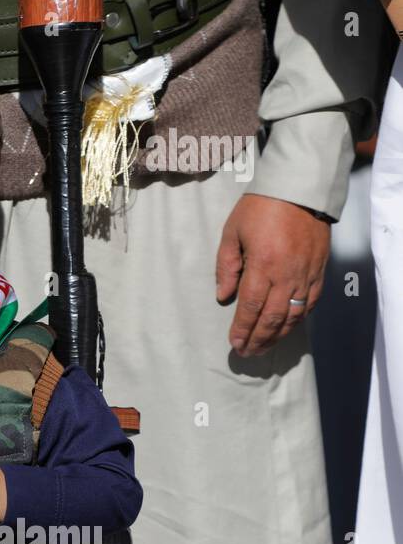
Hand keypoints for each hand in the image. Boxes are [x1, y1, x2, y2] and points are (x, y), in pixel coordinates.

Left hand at [215, 195, 329, 357]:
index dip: (242, 329)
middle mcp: (287, 274)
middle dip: (258, 338)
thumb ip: (226, 266)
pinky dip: (298, 318)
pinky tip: (288, 327)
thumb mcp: (231, 233)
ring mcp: (306, 274)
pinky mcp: (319, 270)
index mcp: (262, 265)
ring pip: (294, 314)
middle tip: (247, 353)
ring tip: (264, 346)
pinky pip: (310, 302)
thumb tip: (223, 295)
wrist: (300, 190)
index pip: (250, 306)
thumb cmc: (259, 208)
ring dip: (278, 334)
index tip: (234, 344)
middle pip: (273, 317)